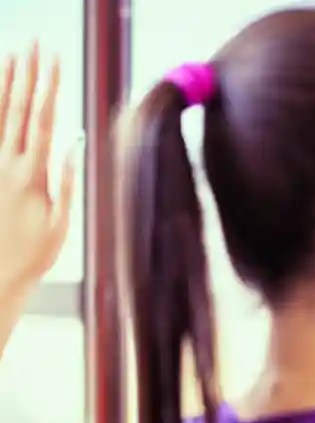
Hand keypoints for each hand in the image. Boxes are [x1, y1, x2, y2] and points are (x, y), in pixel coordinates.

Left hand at [0, 44, 77, 299]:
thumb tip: (74, 140)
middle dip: (28, 73)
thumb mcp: (60, 223)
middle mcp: (7, 164)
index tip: (54, 58)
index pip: (42, 119)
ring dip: (5, 83)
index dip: (48, 86)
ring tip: (12, 55)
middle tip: (36, 42)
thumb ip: (65, 180)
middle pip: (18, 108)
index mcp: (31, 175)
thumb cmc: (33, 254)